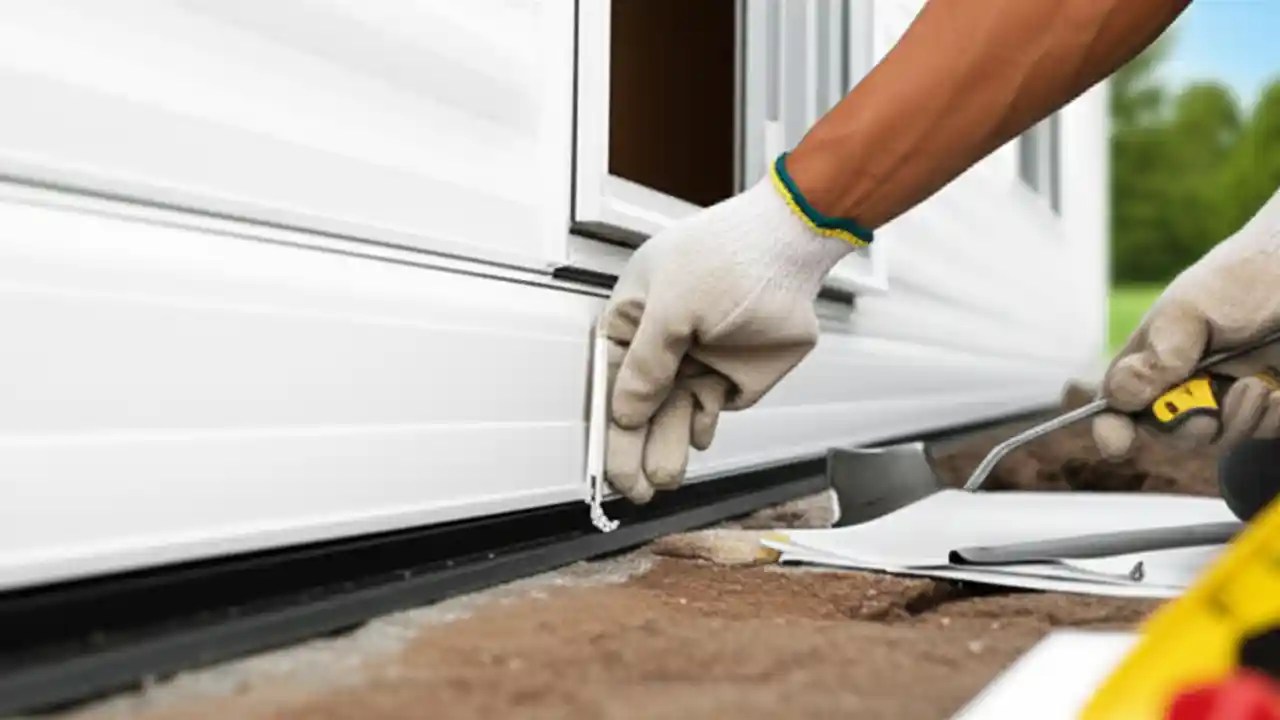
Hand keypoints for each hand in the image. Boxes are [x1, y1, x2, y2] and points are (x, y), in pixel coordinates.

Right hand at [601, 172, 855, 502]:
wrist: (791, 247)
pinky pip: (709, 412)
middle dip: (634, 449)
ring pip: (673, 418)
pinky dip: (702, 430)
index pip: (610, 383)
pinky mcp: (732, 377)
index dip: (607, 424)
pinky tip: (697, 440)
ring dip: (666, 448)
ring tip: (661, 479)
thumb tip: (625, 412)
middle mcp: (662, 347)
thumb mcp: (672, 307)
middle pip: (640, 409)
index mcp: (634, 321)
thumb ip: (646, 365)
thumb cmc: (725, 256)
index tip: (604, 463)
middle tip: (632, 488)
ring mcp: (697, 363)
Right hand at [1093, 193, 1279, 456]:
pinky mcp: (1266, 406)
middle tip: (1206, 409)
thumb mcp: (1188, 310)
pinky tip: (1277, 392)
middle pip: (1164, 433)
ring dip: (1235, 421)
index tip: (1117, 444)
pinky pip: (1260, 433)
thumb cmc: (1241, 278)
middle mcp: (1185, 383)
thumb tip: (1119, 397)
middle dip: (1182, 430)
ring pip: (1216, 440)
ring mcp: (1228, 397)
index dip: (1111, 427)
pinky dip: (1270, 418)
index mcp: (1152, 359)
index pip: (1118, 403)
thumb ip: (1156, 355)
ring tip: (1256, 385)